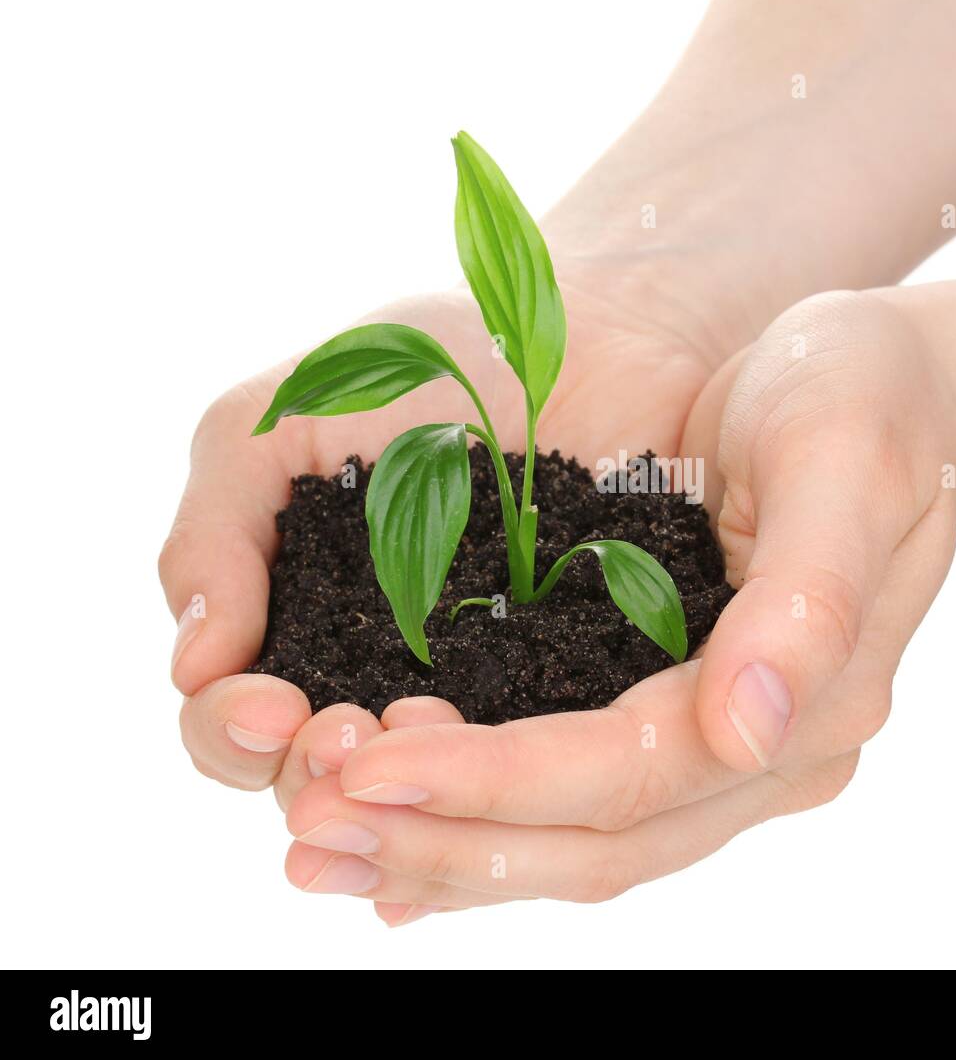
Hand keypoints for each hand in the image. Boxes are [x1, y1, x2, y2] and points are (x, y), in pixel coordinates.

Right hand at [159, 276, 719, 793]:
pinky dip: (508, 790)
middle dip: (316, 776)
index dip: (233, 734)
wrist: (580, 325)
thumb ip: (216, 527)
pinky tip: (494, 788)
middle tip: (344, 733)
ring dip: (402, 803)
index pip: (241, 730)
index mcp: (307, 630)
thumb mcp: (284, 424)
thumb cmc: (424, 366)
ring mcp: (491, 695)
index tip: (272, 703)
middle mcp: (390, 678)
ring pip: (428, 800)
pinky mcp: (591, 692)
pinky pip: (544, 769)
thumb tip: (191, 666)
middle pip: (326, 786)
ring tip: (413, 736)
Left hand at [280, 291, 955, 920]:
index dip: (499, 781)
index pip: (634, 775)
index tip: (368, 764)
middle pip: (594, 843)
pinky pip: (580, 808)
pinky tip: (401, 845)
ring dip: (446, 853)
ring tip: (320, 843)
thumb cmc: (860, 394)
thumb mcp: (845, 460)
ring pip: (579, 846)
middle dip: (446, 841)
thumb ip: (810, 598)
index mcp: (813, 700)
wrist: (877, 382)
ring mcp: (730, 752)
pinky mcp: (685, 724)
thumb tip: (749, 731)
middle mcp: (768, 753)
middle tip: (308, 828)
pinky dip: (486, 832)